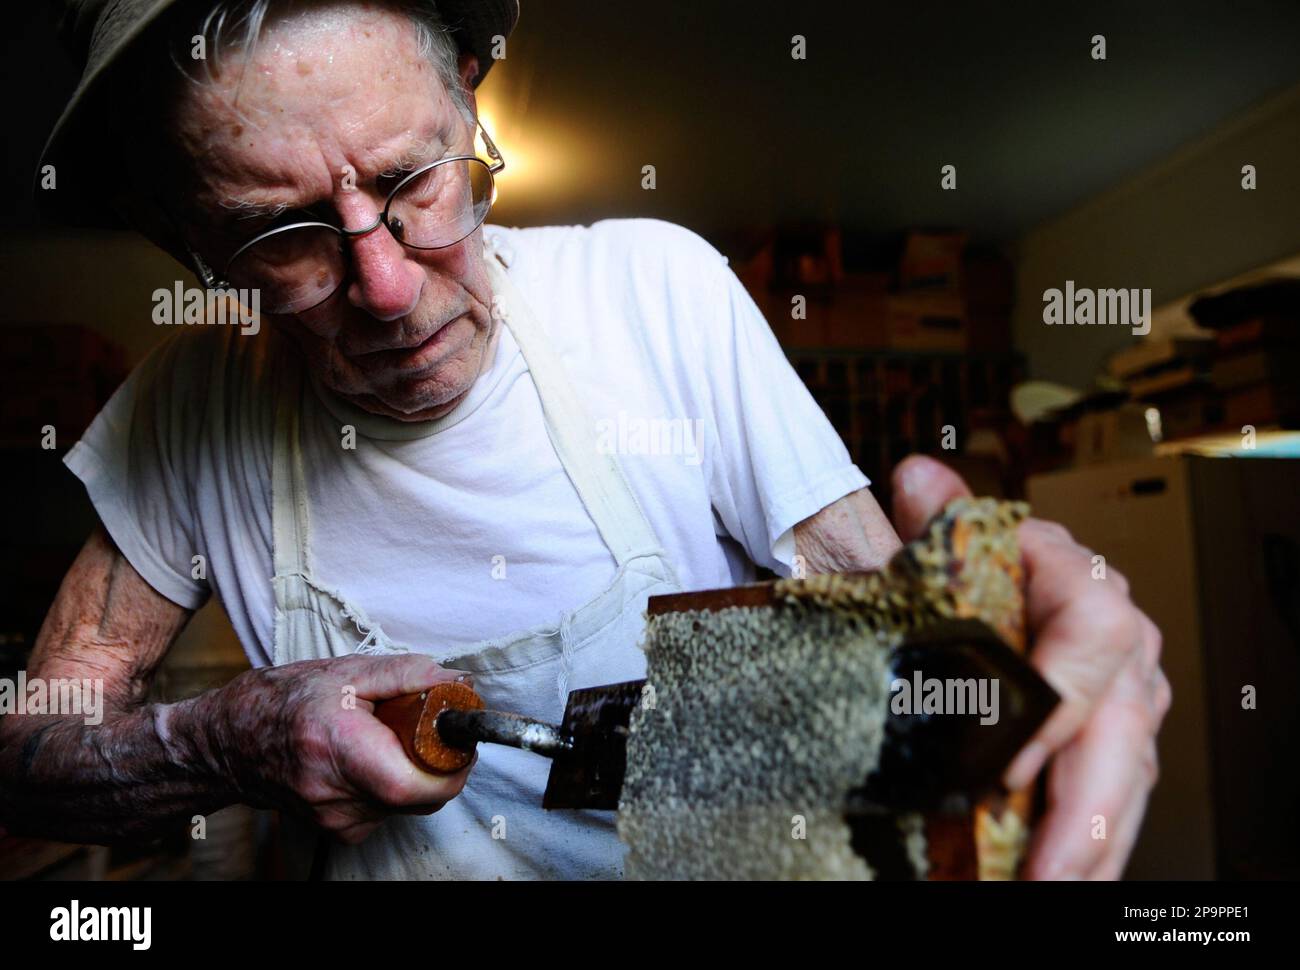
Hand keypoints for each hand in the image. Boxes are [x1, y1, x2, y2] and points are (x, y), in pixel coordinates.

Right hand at [196, 653, 473, 844]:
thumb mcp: (346, 672)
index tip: (460, 740)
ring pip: (408, 803)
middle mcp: (336, 795)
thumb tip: (456, 681)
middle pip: (421, 796)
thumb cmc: (282, 702)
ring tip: (386, 738)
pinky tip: (368, 759)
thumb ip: (406, 673)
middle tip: (427, 727)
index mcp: (339, 748)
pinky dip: (392, 784)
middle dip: (438, 762)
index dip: (452, 766)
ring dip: (413, 771)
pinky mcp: (338, 831)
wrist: (227, 743)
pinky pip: (388, 810)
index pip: (415, 785)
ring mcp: (335, 820)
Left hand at [892, 455, 1171, 879]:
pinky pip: (1116, 799)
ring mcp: (1126, 696)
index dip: (1059, 700)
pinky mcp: (1118, 742)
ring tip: (1047, 890)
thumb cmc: (963, 570)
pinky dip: (1091, 845)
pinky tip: (1059, 881)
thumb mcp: (939, 547)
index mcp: (1079, 578)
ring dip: (1091, 844)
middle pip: (1122, 728)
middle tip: (1042, 872)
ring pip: (1127, 778)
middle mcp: (1117, 640)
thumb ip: (936, 522)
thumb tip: (921, 477)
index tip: (1005, 764)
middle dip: (1083, 809)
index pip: (1096, 631)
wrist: (979, 586)